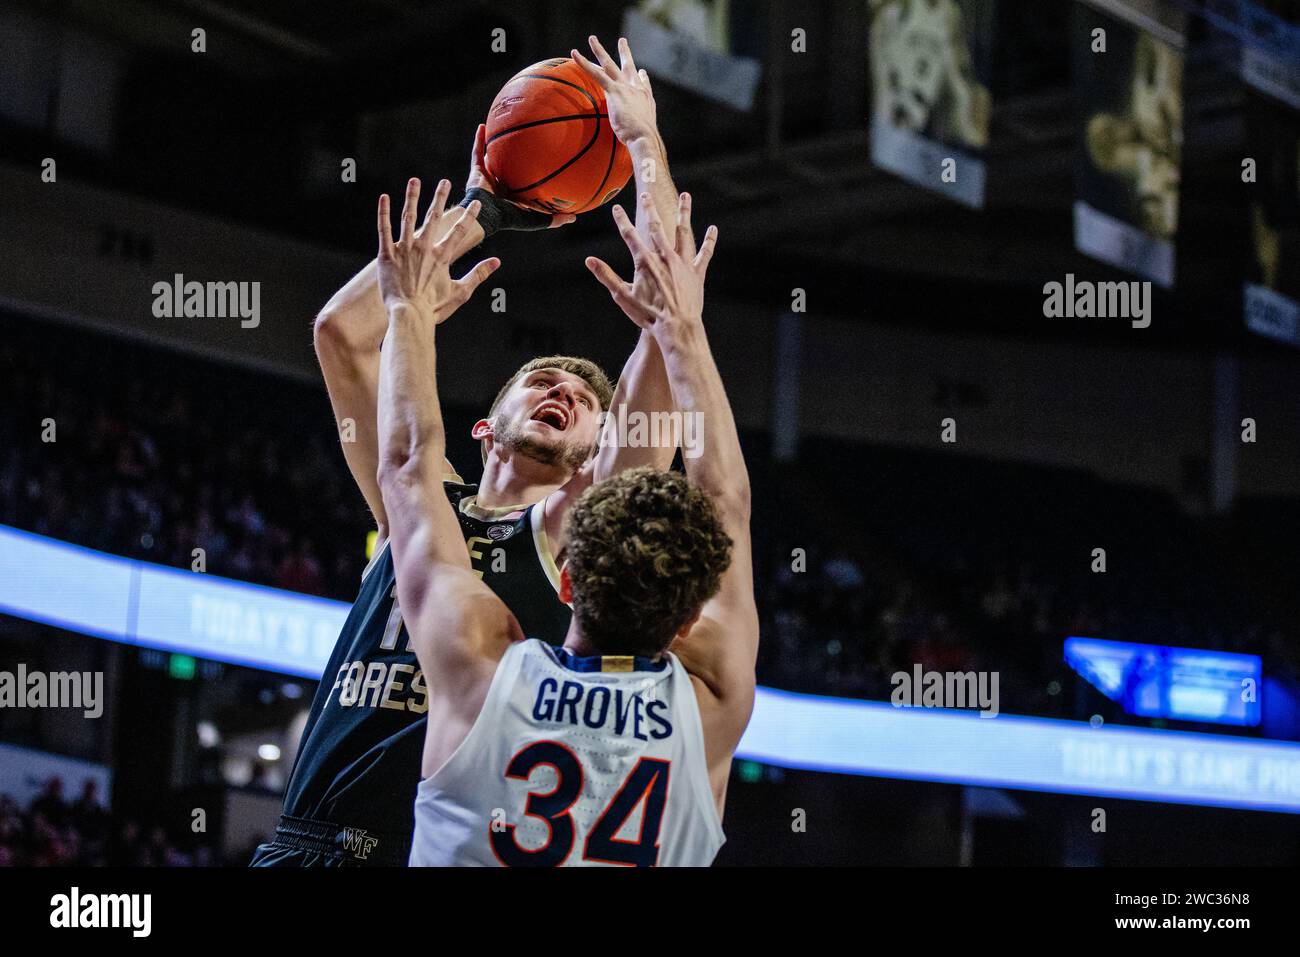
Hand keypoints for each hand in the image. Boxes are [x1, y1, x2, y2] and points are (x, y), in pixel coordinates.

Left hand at [377, 178, 498, 322]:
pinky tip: (384, 197)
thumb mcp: (460, 292)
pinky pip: (384, 229)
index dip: (469, 216)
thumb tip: (497, 262)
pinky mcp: (387, 255)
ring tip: (415, 181)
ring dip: (412, 197)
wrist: (408, 316)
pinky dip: (384, 213)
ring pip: (408, 217)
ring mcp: (404, 249)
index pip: (459, 231)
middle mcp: (424, 248)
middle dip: (440, 197)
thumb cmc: (434, 308)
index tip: (476, 203)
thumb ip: (478, 274)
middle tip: (445, 181)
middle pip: (434, 217)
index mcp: (442, 257)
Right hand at [466, 123, 575, 228]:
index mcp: (512, 195)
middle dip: (514, 155)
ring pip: (492, 156)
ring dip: (495, 143)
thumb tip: (575, 217)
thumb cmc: (509, 218)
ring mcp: (487, 177)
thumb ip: (554, 219)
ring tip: (501, 127)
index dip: (529, 173)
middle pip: (508, 166)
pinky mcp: (476, 171)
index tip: (541, 161)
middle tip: (524, 140)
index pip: (522, 182)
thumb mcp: (536, 219)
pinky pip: (477, 151)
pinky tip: (484, 125)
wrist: (486, 215)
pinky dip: (479, 139)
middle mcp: (500, 184)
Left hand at [571, 35, 658, 148]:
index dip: (642, 78)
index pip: (642, 84)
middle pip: (628, 67)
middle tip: (622, 41)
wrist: (644, 137)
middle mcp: (636, 89)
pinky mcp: (614, 90)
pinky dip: (584, 63)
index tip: (641, 71)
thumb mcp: (644, 134)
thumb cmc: (644, 141)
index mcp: (644, 99)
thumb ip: (639, 132)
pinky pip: (596, 73)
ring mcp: (625, 87)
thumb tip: (640, 146)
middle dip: (625, 53)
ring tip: (592, 39)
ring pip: (609, 64)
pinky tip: (575, 54)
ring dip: (599, 50)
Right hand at [586, 191, 715, 340]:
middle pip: (657, 226)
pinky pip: (704, 253)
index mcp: (645, 261)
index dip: (621, 220)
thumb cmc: (648, 315)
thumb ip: (606, 276)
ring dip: (684, 213)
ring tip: (686, 196)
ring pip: (684, 232)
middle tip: (647, 194)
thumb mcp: (623, 296)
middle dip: (650, 209)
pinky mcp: (696, 273)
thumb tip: (589, 261)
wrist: (677, 328)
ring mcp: (683, 263)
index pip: (629, 235)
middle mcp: (664, 257)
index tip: (616, 207)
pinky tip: (712, 229)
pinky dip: (709, 241)